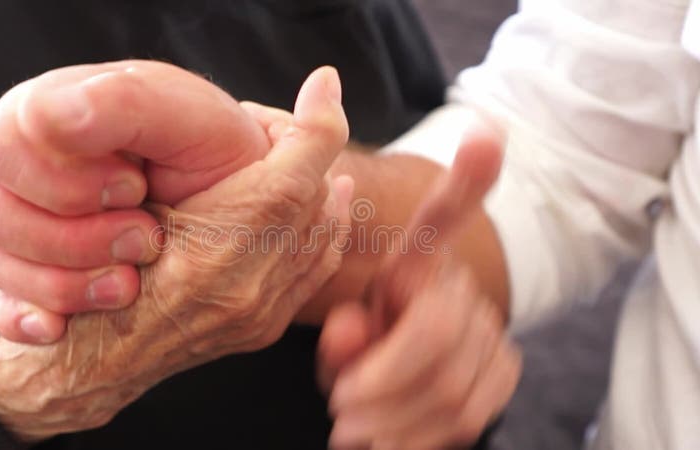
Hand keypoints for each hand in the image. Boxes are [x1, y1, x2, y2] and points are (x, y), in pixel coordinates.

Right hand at [0, 67, 354, 439]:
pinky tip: (320, 215)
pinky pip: (313, 270)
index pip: (301, 163)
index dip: (318, 116)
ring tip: (319, 165)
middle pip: (318, 196)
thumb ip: (182, 159)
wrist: (89, 364)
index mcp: (224, 240)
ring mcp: (261, 309)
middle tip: (301, 127)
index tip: (322, 86)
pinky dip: (320, 235)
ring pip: (323, 233)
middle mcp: (253, 280)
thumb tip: (239, 116)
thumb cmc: (93, 276)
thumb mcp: (129, 199)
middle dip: (314, 154)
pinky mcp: (262, 328)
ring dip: (323, 195)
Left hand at [317, 123, 521, 449]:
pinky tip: (388, 441)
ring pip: (452, 385)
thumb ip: (343, 334)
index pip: (441, 218)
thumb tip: (351, 331)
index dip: (467, 178)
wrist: (395, 380)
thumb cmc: (364, 347)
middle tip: (340, 403)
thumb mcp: (343, 337)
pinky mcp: (502, 372)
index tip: (483, 133)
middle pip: (437, 332)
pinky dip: (419, 438)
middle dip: (381, 379)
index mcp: (417, 267)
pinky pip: (469, 416)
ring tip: (355, 428)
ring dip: (394, 417)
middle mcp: (460, 290)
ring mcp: (488, 332)